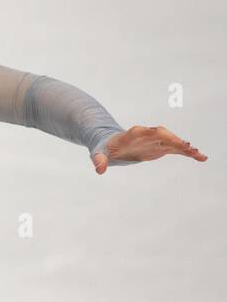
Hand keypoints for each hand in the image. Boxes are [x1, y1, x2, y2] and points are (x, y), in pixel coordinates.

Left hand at [92, 124, 206, 173]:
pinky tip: (201, 158)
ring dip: (183, 147)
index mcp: (129, 135)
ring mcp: (155, 141)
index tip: (158, 133)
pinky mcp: (161, 147)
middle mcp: (145, 135)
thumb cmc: (104, 149)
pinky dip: (188, 153)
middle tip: (184, 146)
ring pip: (172, 141)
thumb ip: (99, 160)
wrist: (112, 145)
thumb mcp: (98, 154)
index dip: (149, 132)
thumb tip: (99, 169)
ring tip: (197, 153)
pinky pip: (176, 149)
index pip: (140, 131)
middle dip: (171, 139)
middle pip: (161, 134)